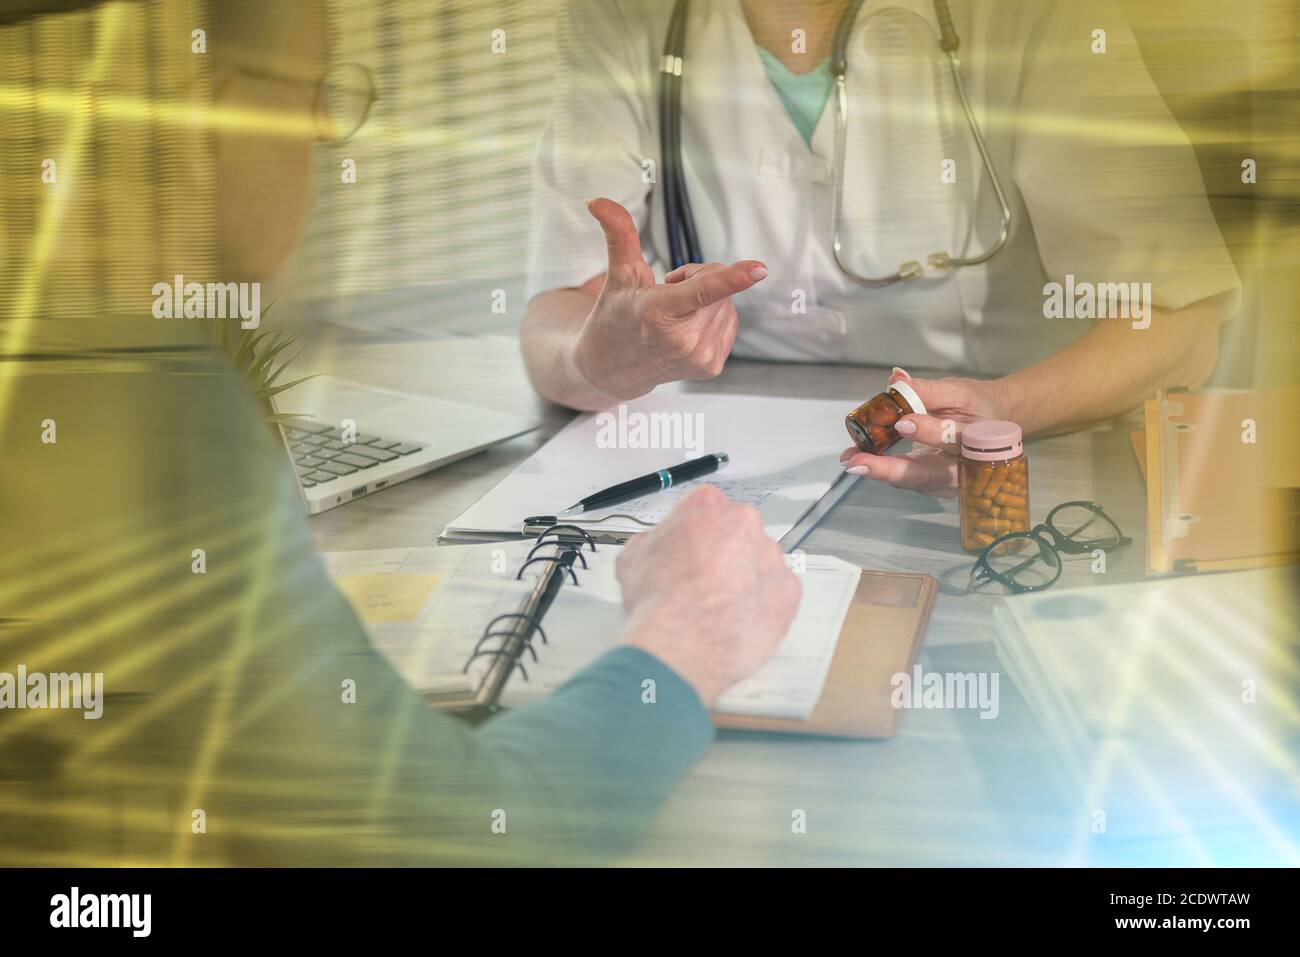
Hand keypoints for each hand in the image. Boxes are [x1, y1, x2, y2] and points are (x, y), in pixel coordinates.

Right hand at [572, 198, 767, 400]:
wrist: (612, 368)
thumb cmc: (615, 318)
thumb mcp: (618, 275)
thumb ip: (618, 234)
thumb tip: (597, 201)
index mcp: (657, 312)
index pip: (702, 290)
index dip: (733, 277)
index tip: (759, 269)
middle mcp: (681, 340)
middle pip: (717, 285)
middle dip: (698, 278)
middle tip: (668, 292)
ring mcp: (698, 357)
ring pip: (727, 303)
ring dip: (708, 300)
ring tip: (676, 313)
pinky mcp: (711, 367)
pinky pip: (730, 322)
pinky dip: (712, 318)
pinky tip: (687, 327)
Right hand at [615, 485, 800, 707]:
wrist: (681, 644)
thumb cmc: (658, 601)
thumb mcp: (633, 557)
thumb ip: (656, 541)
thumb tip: (661, 547)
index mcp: (707, 506)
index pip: (705, 508)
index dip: (694, 535)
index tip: (689, 551)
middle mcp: (744, 523)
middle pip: (737, 532)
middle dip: (723, 553)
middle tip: (703, 582)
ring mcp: (770, 556)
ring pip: (759, 562)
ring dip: (745, 579)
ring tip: (719, 607)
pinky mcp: (788, 590)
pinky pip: (777, 592)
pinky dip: (762, 604)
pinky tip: (738, 619)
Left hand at [839, 367, 1008, 497]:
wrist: (990, 424)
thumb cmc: (974, 406)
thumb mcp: (957, 392)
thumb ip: (927, 389)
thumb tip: (896, 379)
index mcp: (979, 440)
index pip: (953, 439)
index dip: (928, 432)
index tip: (901, 422)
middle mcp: (963, 469)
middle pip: (927, 473)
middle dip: (890, 469)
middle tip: (858, 462)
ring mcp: (946, 482)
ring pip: (911, 479)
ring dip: (880, 470)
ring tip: (851, 459)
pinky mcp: (931, 483)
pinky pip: (905, 477)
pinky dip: (882, 468)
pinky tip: (859, 459)